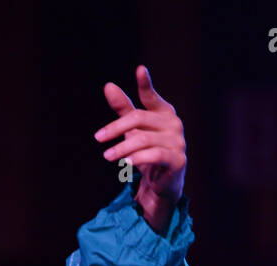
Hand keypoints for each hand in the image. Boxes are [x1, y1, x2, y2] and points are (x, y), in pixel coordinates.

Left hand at [93, 65, 186, 227]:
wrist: (160, 185)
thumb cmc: (147, 152)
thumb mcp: (132, 130)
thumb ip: (123, 109)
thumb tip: (108, 85)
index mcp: (164, 113)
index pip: (152, 97)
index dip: (145, 85)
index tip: (139, 70)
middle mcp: (174, 124)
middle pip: (139, 118)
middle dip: (116, 128)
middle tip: (98, 138)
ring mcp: (178, 142)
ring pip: (144, 139)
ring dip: (122, 148)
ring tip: (107, 156)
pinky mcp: (178, 160)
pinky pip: (156, 155)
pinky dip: (139, 158)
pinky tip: (126, 163)